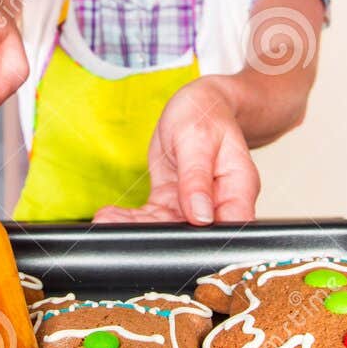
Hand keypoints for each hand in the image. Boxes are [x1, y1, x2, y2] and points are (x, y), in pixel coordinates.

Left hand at [94, 77, 259, 224]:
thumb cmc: (206, 115)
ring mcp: (196, 205)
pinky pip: (155, 218)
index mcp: (238, 189)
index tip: (167, 236)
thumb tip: (201, 215)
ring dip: (138, 229)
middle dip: (159, 239)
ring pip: (168, 229)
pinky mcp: (175, 202)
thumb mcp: (198, 139)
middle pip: (194, 235)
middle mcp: (220, 203)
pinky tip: (112, 215)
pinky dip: (134, 219)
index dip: (202, 242)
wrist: (199, 105)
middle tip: (122, 228)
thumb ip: (198, 178)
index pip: (228, 228)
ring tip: (108, 220)